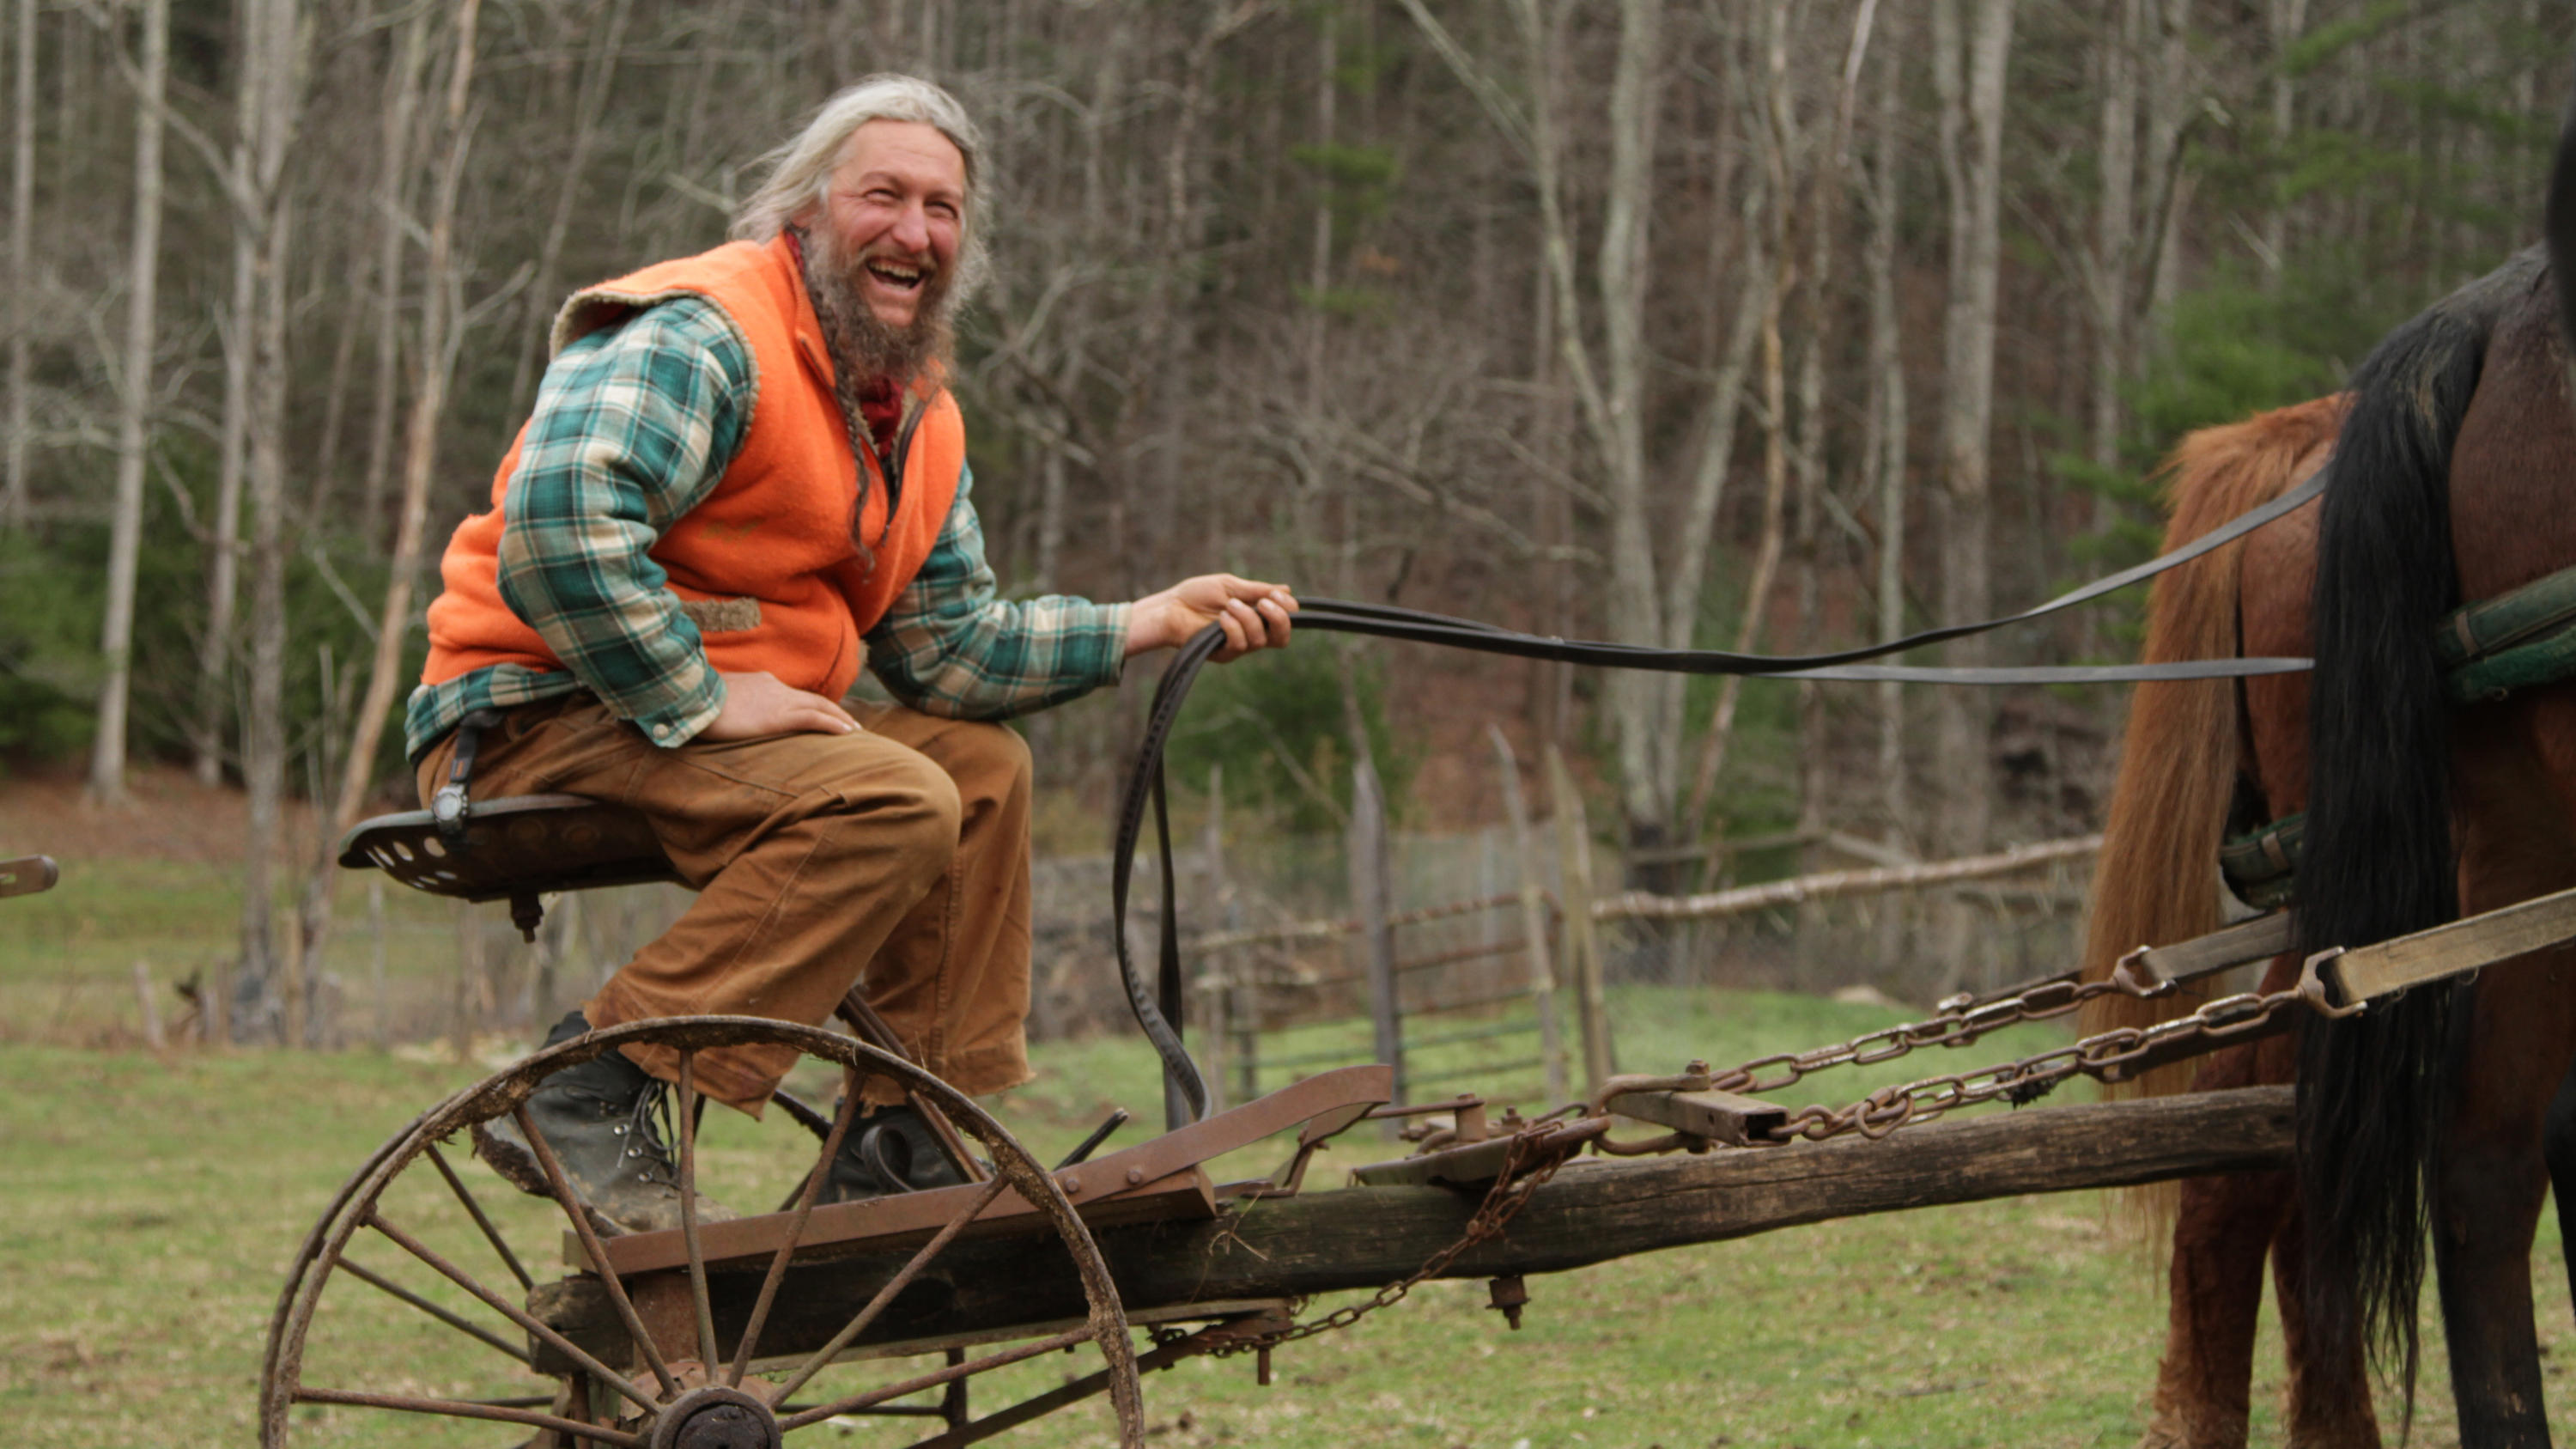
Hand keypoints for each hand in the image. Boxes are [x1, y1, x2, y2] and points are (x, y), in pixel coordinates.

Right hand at [697, 670, 859, 740]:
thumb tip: (723, 716)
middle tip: (850, 723)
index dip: (809, 704)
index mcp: (760, 682)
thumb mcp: (716, 701)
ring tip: (855, 730)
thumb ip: (729, 706)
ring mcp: (778, 699)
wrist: (690, 697)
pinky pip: (814, 718)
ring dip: (840, 718)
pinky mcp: (777, 715)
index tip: (821, 713)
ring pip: (819, 706)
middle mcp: (774, 687)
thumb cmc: (695, 701)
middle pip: (813, 697)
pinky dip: (834, 724)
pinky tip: (847, 733)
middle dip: (833, 710)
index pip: (792, 693)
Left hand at [1125, 575, 1297, 661]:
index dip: (1288, 609)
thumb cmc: (1196, 595)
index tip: (1278, 594)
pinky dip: (1233, 628)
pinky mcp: (1223, 654)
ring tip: (1229, 604)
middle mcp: (1251, 632)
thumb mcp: (1230, 586)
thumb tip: (1287, 590)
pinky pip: (1239, 645)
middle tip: (1264, 604)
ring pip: (1259, 640)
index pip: (1284, 619)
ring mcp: (1238, 645)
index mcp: (1255, 615)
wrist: (1170, 608)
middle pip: (1282, 638)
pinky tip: (1221, 618)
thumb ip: (1256, 591)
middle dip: (1279, 619)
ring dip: (1247, 618)